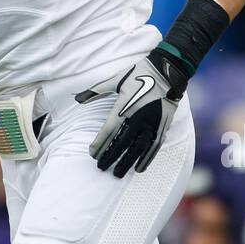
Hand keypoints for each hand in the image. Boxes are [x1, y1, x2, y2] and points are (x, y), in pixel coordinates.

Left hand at [74, 48, 188, 177]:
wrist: (167, 70)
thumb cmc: (138, 74)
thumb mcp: (115, 79)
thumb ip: (96, 91)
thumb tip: (77, 99)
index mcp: (124, 106)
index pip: (108, 131)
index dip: (99, 144)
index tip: (92, 154)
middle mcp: (138, 117)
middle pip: (121, 143)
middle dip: (110, 157)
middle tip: (101, 168)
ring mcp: (151, 122)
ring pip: (137, 148)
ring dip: (127, 162)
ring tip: (118, 173)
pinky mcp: (163, 125)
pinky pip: (154, 146)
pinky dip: (147, 158)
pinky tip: (139, 168)